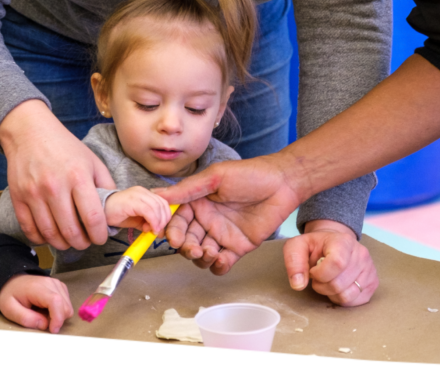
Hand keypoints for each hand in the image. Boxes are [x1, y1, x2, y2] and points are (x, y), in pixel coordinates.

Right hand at [0, 100, 115, 250]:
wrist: (30, 133)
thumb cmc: (65, 147)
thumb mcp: (92, 161)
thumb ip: (105, 185)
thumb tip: (114, 211)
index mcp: (78, 176)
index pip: (92, 217)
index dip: (99, 234)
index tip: (101, 237)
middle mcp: (55, 187)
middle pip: (71, 230)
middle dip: (82, 243)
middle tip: (86, 242)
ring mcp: (34, 194)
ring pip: (50, 234)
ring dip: (63, 244)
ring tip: (70, 241)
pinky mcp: (18, 199)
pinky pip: (30, 230)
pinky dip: (42, 239)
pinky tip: (51, 236)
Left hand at [0, 274, 73, 333]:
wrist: (13, 281)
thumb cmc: (10, 296)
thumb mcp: (10, 310)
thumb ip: (25, 318)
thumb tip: (44, 325)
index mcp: (38, 288)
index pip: (55, 301)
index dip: (57, 317)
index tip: (53, 331)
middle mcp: (51, 283)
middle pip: (65, 305)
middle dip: (58, 320)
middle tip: (43, 324)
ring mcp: (57, 283)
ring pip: (68, 305)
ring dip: (59, 316)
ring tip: (43, 316)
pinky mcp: (60, 286)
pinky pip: (67, 302)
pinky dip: (60, 310)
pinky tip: (48, 310)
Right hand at [105, 187, 171, 234]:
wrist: (100, 211)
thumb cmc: (117, 215)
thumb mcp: (136, 220)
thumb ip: (148, 223)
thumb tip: (159, 232)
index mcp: (145, 194)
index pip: (163, 202)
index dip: (166, 216)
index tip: (160, 229)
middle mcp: (142, 191)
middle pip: (162, 204)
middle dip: (163, 220)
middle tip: (157, 231)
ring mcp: (137, 194)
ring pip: (156, 207)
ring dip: (158, 222)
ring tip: (151, 231)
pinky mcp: (131, 200)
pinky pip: (148, 210)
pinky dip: (152, 221)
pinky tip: (148, 229)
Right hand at [157, 154, 301, 275]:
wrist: (283, 183)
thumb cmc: (249, 174)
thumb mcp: (215, 176)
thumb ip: (187, 189)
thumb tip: (156, 195)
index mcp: (198, 201)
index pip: (177, 220)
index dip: (171, 231)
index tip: (171, 238)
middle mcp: (206, 219)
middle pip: (186, 241)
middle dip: (185, 248)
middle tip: (193, 248)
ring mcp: (222, 235)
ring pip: (200, 255)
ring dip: (200, 258)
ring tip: (209, 252)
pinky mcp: (238, 247)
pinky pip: (221, 264)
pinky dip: (216, 266)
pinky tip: (220, 259)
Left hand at [283, 220, 378, 306]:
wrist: (333, 244)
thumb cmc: (315, 247)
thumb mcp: (297, 246)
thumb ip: (294, 261)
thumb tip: (298, 284)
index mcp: (343, 241)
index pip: (337, 263)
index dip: (320, 274)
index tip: (313, 271)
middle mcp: (361, 253)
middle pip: (339, 284)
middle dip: (323, 286)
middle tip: (319, 277)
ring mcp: (370, 269)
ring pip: (348, 296)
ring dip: (332, 294)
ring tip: (329, 281)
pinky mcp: (373, 283)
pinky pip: (356, 302)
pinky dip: (343, 299)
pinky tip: (338, 286)